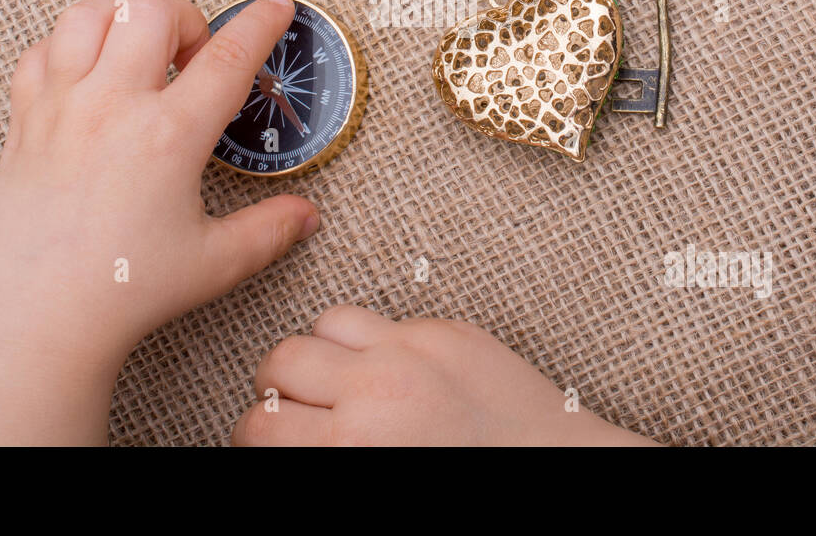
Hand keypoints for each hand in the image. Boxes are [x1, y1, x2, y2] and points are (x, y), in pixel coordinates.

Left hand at [0, 0, 315, 444]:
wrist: (35, 319)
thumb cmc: (121, 293)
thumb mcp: (214, 263)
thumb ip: (269, 231)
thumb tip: (306, 216)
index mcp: (169, 136)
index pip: (228, 57)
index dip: (261, 23)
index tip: (276, 6)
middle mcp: (112, 107)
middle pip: (152, 11)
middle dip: (186, 18)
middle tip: (195, 58)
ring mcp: (62, 108)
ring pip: (89, 13)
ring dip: (123, 18)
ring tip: (140, 52)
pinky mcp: (24, 121)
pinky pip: (39, 52)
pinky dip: (66, 48)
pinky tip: (86, 75)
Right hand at [233, 306, 657, 445]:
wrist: (559, 474)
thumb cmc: (475, 496)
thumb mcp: (374, 486)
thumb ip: (323, 460)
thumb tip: (286, 445)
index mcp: (357, 443)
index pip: (259, 425)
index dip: (255, 437)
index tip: (269, 444)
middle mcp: (380, 387)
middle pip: (282, 359)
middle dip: (282, 389)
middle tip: (301, 412)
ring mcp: (417, 348)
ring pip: (328, 321)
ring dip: (325, 351)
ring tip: (342, 382)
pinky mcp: (450, 330)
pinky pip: (387, 318)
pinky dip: (379, 343)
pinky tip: (396, 373)